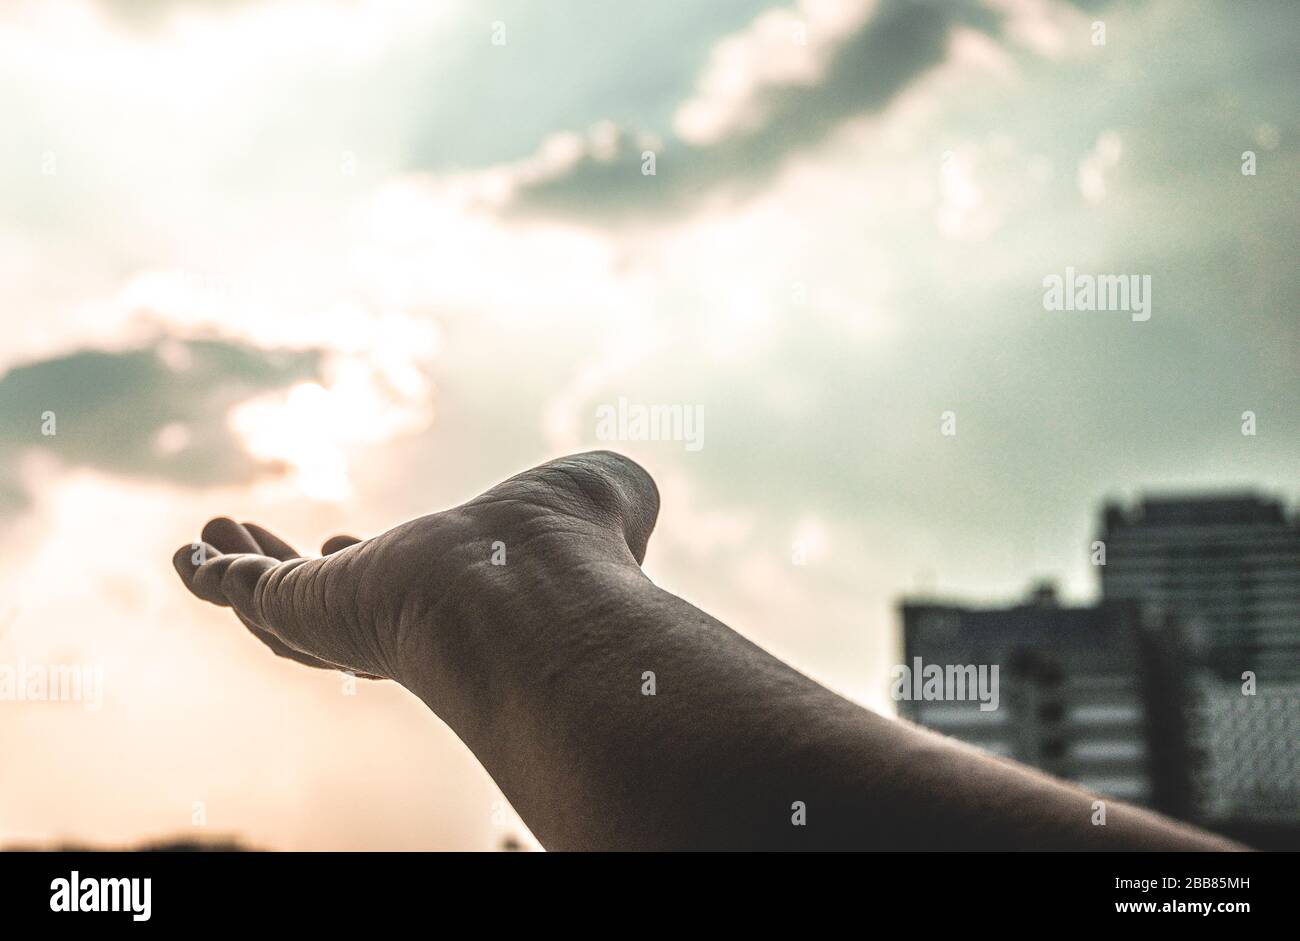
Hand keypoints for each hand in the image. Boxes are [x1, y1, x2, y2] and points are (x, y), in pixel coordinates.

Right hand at [172, 451, 659, 690]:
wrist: (535, 600)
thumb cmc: (583, 550)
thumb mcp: (609, 496)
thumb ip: (615, 497)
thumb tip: (628, 501)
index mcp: (465, 604)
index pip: (403, 598)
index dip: (370, 572)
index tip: (342, 547)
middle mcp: (406, 626)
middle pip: (330, 610)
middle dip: (292, 579)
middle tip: (256, 547)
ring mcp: (354, 626)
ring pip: (281, 609)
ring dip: (242, 574)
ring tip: (206, 541)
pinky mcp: (310, 612)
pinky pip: (247, 598)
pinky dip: (216, 577)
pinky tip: (193, 553)